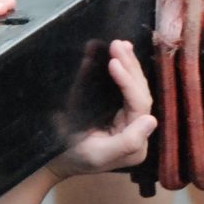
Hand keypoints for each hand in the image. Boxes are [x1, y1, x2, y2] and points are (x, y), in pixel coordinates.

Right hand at [49, 40, 158, 177]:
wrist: (53, 160)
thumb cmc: (74, 159)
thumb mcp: (98, 156)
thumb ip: (127, 142)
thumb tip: (151, 120)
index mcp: (135, 139)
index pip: (138, 104)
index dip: (128, 81)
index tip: (114, 62)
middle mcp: (134, 125)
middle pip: (138, 91)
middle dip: (130, 66)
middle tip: (117, 44)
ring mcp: (125, 115)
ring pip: (132, 85)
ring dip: (127, 62)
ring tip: (119, 43)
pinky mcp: (113, 107)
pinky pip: (117, 85)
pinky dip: (117, 67)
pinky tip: (114, 52)